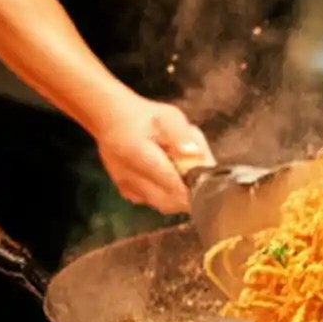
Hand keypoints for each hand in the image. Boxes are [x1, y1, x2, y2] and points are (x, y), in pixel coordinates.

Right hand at [92, 98, 214, 213]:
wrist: (110, 120)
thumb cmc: (144, 117)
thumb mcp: (168, 116)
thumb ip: (182, 135)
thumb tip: (194, 154)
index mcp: (137, 154)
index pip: (172, 184)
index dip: (195, 189)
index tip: (211, 183)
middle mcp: (128, 175)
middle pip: (169, 202)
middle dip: (191, 196)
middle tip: (203, 181)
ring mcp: (126, 186)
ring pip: (162, 205)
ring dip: (180, 198)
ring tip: (187, 177)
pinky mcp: (126, 192)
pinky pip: (153, 202)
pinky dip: (167, 197)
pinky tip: (171, 180)